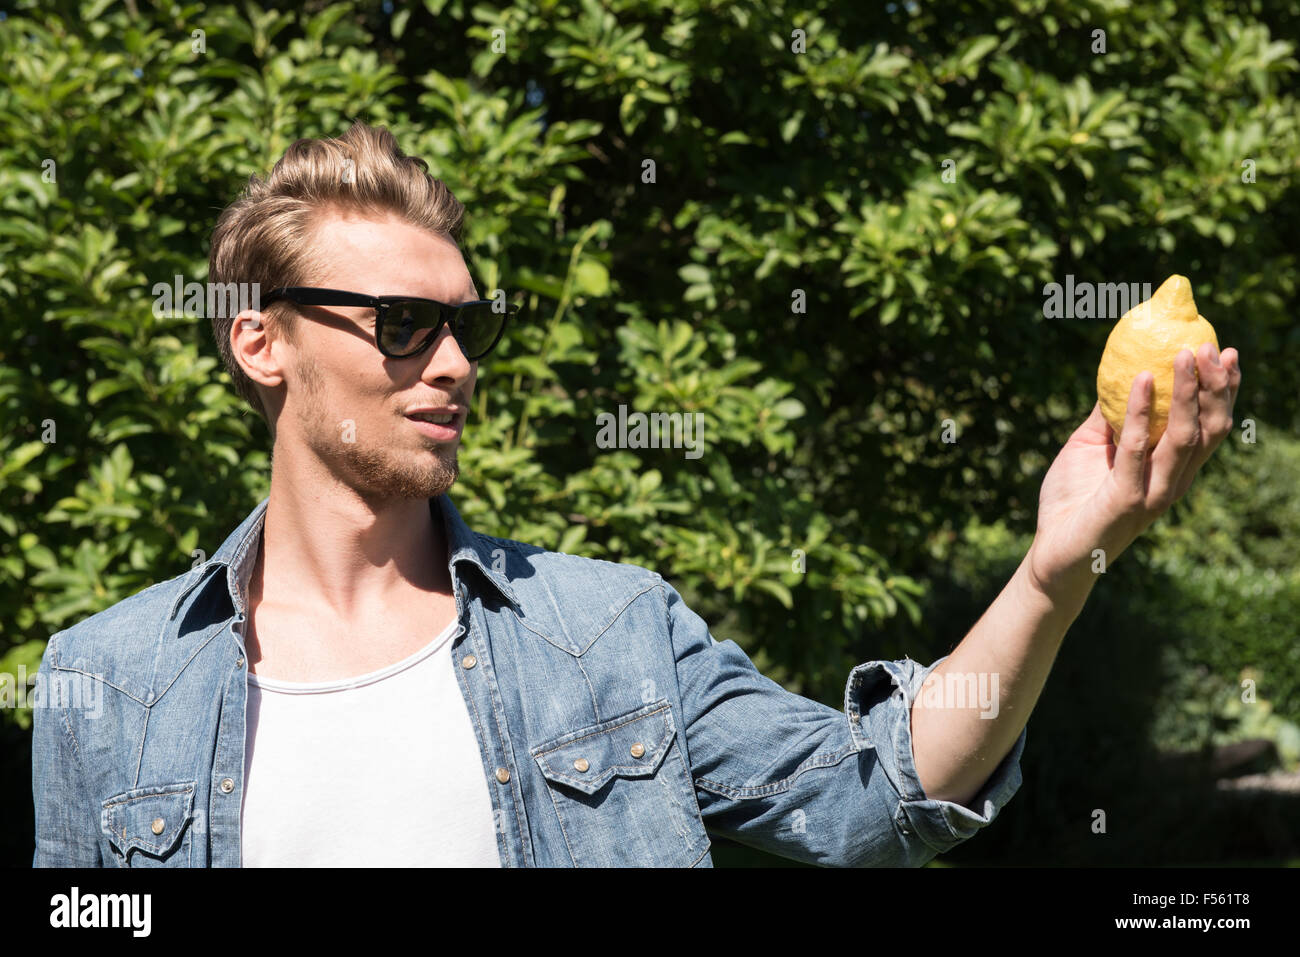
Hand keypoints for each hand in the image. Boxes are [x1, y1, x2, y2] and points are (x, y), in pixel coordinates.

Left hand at [1026, 343, 1240, 603]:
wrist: (1052, 552)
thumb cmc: (1073, 498)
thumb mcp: (1091, 445)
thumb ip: (1109, 415)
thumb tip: (1118, 372)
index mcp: (1173, 469)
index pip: (1209, 427)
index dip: (1223, 391)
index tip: (1224, 352)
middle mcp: (1174, 481)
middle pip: (1209, 430)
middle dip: (1215, 386)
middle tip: (1209, 347)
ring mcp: (1154, 492)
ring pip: (1184, 437)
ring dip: (1187, 393)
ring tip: (1182, 354)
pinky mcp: (1128, 499)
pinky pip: (1136, 448)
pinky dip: (1139, 411)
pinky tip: (1140, 379)